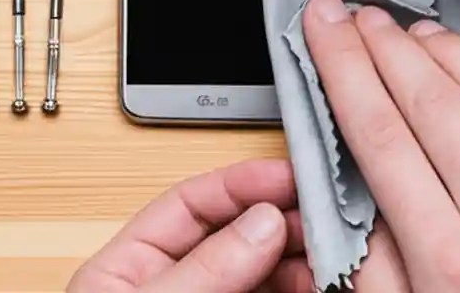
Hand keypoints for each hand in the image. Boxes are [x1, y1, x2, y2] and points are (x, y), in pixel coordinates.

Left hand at [68, 159, 315, 292]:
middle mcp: (168, 284)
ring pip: (262, 271)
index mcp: (126, 269)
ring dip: (299, 258)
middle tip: (325, 217)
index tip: (288, 177)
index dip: (241, 184)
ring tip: (333, 256)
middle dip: (282, 221)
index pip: (188, 204)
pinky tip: (324, 284)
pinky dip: (301, 288)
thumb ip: (203, 270)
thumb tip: (261, 223)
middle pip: (234, 235)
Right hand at [304, 0, 459, 291]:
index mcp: (449, 260)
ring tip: (413, 32)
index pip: (379, 133)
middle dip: (384, 46)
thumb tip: (350, 192)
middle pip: (431, 101)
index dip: (343, 67)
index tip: (323, 27)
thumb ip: (376, 265)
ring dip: (447, 51)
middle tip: (356, 14)